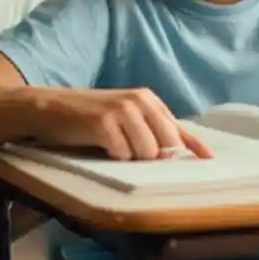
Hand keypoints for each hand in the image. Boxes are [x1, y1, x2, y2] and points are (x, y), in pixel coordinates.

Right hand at [31, 87, 212, 160]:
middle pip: (166, 146)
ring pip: (146, 153)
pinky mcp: (104, 124)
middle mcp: (139, 101)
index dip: (193, 147)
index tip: (208, 160)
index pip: (179, 130)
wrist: (49, 108)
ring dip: (130, 158)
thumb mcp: (127, 117)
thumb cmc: (90, 117)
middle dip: (151, 156)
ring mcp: (122, 111)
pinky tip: (99, 145)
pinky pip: (122, 155)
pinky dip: (112, 156)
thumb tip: (192, 151)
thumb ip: (156, 130)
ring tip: (112, 146)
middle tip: (128, 150)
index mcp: (148, 99)